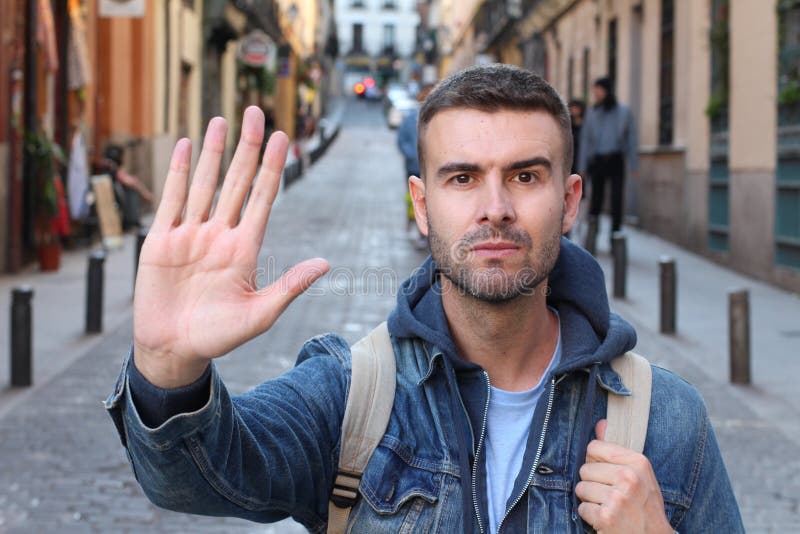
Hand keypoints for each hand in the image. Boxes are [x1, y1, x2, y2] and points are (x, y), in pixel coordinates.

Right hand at [133, 107, 329, 387]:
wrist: (174, 349)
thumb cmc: (219, 336)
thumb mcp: (260, 314)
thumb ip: (289, 286)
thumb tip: (326, 263)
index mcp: (245, 249)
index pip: (262, 198)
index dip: (271, 167)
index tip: (282, 138)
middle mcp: (220, 234)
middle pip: (236, 181)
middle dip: (246, 147)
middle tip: (256, 111)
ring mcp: (191, 234)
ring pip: (205, 183)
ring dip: (213, 151)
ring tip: (223, 119)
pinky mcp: (162, 240)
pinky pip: (172, 199)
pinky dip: (179, 172)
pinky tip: (187, 145)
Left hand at [575, 420, 672, 533]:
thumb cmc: (644, 506)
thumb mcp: (639, 474)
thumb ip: (616, 449)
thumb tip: (600, 424)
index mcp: (638, 462)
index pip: (594, 447)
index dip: (595, 461)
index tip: (607, 473)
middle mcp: (629, 477)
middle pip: (585, 469)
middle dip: (592, 483)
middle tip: (610, 495)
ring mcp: (617, 498)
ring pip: (581, 488)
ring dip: (590, 500)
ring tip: (609, 506)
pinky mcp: (606, 516)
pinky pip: (582, 508)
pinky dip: (590, 516)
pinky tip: (606, 518)